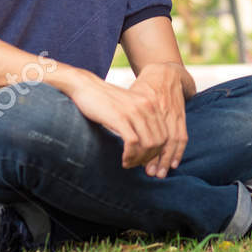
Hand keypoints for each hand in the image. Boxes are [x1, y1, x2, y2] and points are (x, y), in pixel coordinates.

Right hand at [67, 74, 182, 176]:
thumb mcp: (130, 106)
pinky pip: (133, 143)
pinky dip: (130, 156)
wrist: (86, 86)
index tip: (146, 159)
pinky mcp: (120, 117)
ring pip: (148, 144)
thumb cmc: (106, 100)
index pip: (165, 134)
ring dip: (139, 159)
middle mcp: (147, 106)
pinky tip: (124, 160)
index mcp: (152, 103)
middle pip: (159, 141)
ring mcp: (134, 111)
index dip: (158, 152)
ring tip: (129, 163)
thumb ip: (141, 120)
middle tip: (137, 164)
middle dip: (149, 158)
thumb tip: (149, 144)